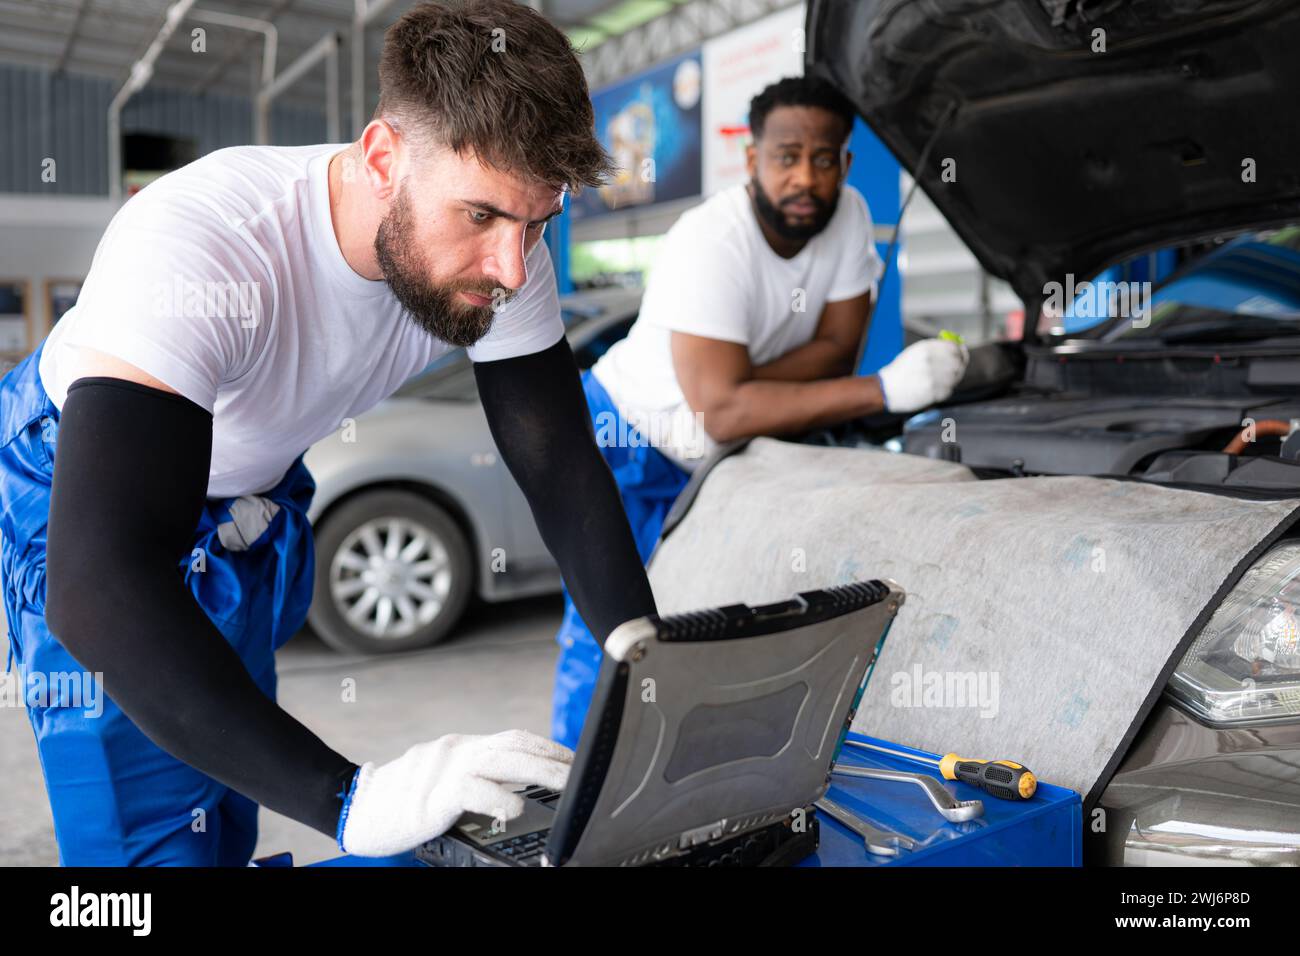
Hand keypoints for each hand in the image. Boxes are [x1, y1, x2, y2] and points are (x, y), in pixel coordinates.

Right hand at [338, 730, 573, 856]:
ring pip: (501, 762)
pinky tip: (516, 808)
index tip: (574, 757)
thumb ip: (476, 774)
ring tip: (566, 783)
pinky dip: (499, 798)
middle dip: (553, 758)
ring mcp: (444, 770)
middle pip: (515, 746)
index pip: (514, 738)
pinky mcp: (432, 795)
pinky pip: (472, 791)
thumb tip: (517, 785)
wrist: (356, 807)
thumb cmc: (401, 799)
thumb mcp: (443, 776)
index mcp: (463, 747)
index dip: (547, 745)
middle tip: (582, 770)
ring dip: (540, 772)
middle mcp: (457, 751)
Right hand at [876, 339, 969, 412]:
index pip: (953, 347)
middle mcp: (930, 361)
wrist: (886, 388)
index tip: (962, 354)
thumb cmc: (901, 371)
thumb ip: (935, 349)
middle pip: (958, 362)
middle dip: (958, 367)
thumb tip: (957, 348)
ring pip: (954, 378)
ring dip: (951, 380)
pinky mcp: (933, 392)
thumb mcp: (915, 352)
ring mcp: (932, 377)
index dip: (961, 351)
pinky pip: (948, 390)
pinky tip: (933, 389)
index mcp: (925, 348)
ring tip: (938, 381)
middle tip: (955, 370)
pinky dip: (944, 390)